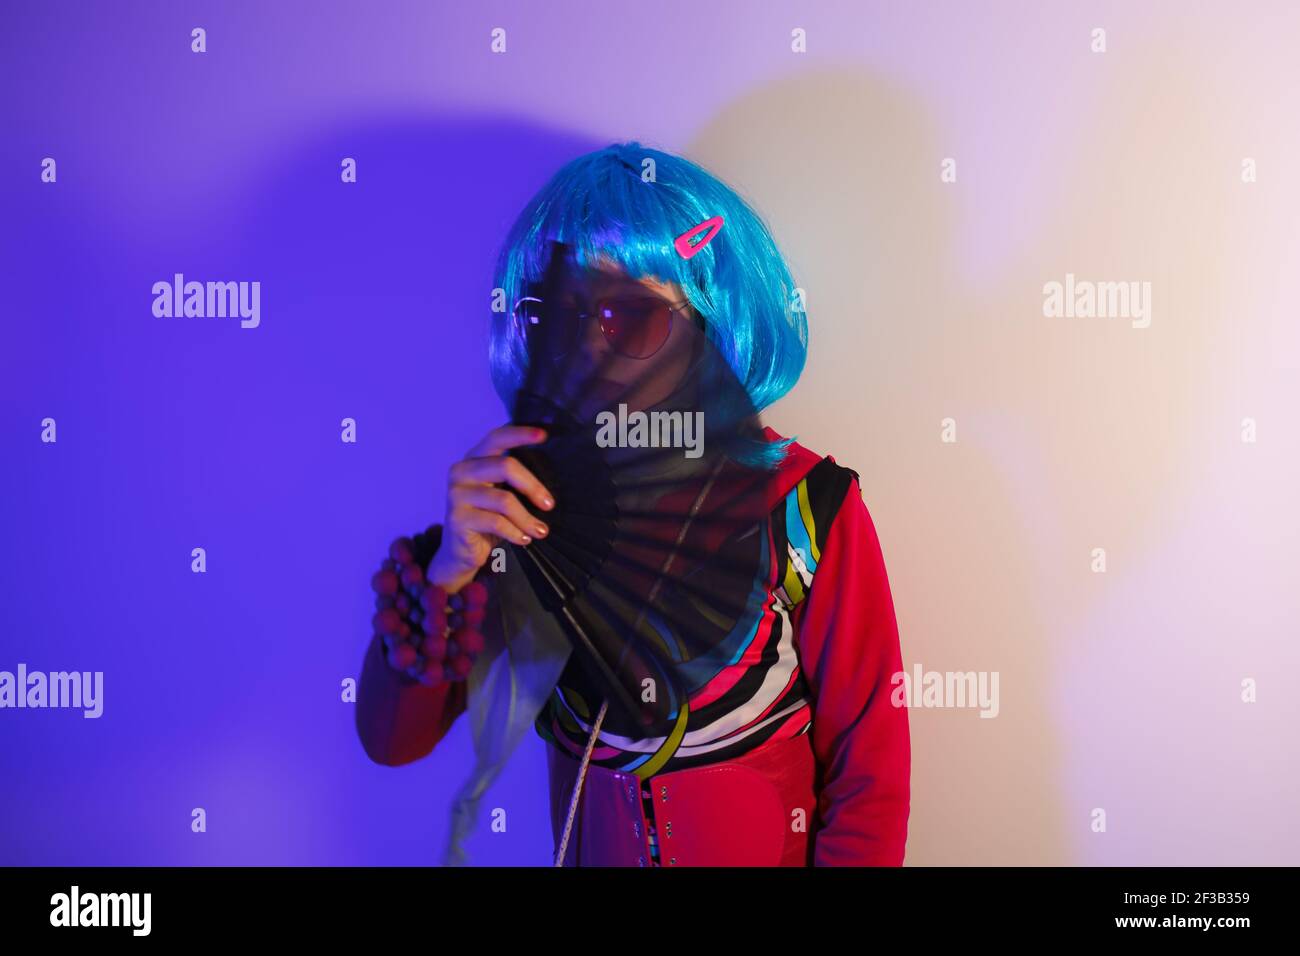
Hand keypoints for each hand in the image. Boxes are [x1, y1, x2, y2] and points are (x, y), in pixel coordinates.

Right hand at [427, 423, 554, 592]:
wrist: (461, 552)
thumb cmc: (488, 518)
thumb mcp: (501, 493)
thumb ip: (515, 478)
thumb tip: (552, 471)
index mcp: (474, 459)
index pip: (497, 438)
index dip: (520, 434)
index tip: (544, 435)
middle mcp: (461, 471)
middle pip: (505, 466)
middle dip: (533, 486)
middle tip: (549, 504)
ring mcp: (456, 495)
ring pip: (504, 499)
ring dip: (527, 518)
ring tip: (540, 531)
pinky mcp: (456, 518)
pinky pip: (496, 522)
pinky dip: (515, 532)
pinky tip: (523, 539)